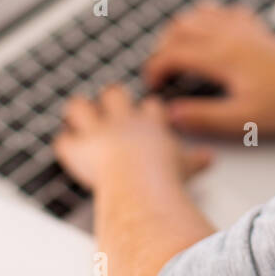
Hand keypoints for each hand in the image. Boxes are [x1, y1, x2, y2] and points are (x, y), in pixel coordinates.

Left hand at [53, 84, 213, 190]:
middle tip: (110, 109)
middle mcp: (123, 121)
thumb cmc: (164, 175)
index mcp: (151, 124)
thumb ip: (196, 161)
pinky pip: (64, 141)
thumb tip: (210, 159)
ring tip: (78, 117)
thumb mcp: (187, 167)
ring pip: (80, 107)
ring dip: (78, 111)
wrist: (139, 181)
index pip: (149, 107)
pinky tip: (68, 149)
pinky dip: (66, 145)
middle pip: (114, 94)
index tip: (147, 115)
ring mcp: (98, 132)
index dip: (147, 111)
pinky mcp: (78, 148)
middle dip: (112, 99)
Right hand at [142, 1, 274, 136]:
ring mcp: (242, 28)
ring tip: (180, 56)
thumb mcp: (242, 120)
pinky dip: (208, 20)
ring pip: (198, 14)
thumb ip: (203, 117)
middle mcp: (229, 34)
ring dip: (182, 31)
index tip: (153, 87)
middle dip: (163, 48)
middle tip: (163, 73)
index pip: (173, 52)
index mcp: (222, 56)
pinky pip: (223, 12)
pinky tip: (211, 40)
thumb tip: (170, 115)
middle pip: (179, 27)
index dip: (154, 68)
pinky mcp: (255, 29)